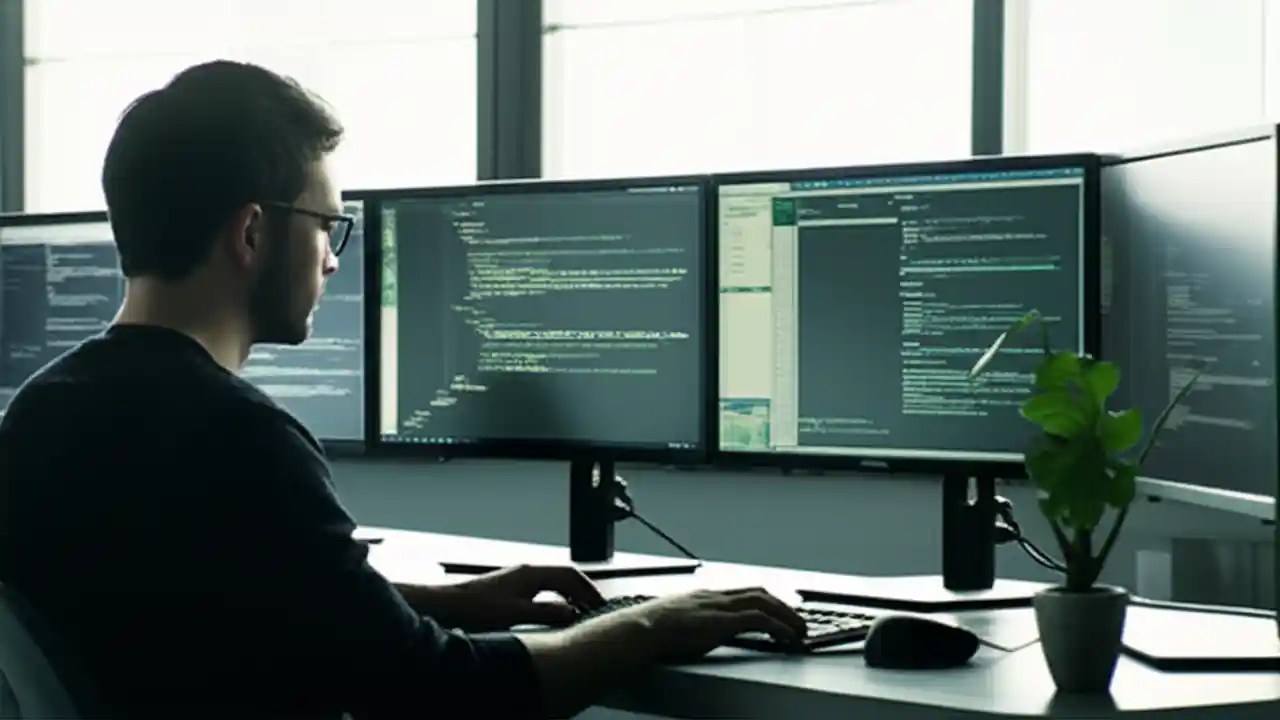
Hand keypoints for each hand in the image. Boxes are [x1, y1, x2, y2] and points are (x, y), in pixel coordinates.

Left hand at [420, 565, 605, 631]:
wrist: (449, 606)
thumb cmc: (478, 608)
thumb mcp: (517, 614)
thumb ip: (547, 613)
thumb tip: (572, 612)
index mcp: (532, 574)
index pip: (570, 575)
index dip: (588, 590)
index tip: (600, 604)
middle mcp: (527, 573)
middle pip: (564, 577)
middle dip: (583, 592)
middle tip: (596, 609)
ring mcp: (519, 580)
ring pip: (553, 583)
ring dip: (569, 596)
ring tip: (580, 612)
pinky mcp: (511, 590)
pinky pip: (542, 590)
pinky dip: (555, 600)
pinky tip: (555, 614)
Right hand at [618, 587, 807, 661]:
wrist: (640, 631)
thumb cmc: (649, 631)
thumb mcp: (675, 622)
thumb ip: (689, 624)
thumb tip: (689, 635)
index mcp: (704, 597)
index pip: (742, 591)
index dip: (764, 599)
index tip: (777, 608)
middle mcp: (715, 597)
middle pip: (758, 592)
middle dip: (781, 605)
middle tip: (797, 619)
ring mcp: (720, 607)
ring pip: (764, 602)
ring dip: (786, 615)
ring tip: (800, 629)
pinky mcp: (723, 622)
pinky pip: (760, 620)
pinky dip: (779, 627)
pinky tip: (789, 637)